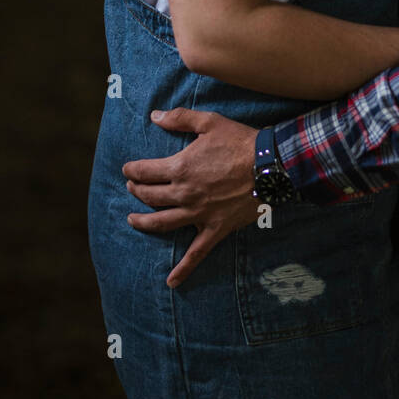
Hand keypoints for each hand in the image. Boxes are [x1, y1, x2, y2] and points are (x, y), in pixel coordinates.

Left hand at [123, 108, 259, 287]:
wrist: (271, 166)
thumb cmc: (240, 141)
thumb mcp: (209, 122)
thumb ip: (180, 118)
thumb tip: (154, 116)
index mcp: (180, 167)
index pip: (145, 171)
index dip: (132, 170)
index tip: (127, 169)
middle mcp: (184, 193)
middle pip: (150, 196)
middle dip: (137, 191)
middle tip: (132, 188)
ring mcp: (198, 214)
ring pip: (162, 223)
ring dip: (143, 222)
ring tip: (133, 220)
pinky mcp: (215, 229)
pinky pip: (196, 254)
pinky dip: (183, 269)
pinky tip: (171, 282)